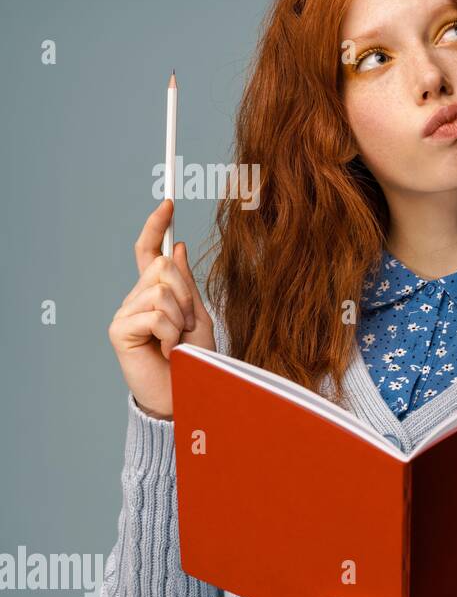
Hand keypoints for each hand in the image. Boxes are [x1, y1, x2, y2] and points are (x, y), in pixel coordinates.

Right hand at [108, 197, 215, 419]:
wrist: (188, 393)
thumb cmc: (196, 360)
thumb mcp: (198, 316)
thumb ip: (187, 283)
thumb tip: (179, 246)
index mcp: (155, 293)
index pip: (149, 253)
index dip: (156, 227)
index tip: (167, 202)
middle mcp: (135, 299)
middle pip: (163, 267)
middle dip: (186, 295)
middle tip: (187, 325)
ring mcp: (124, 313)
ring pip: (161, 290)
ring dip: (180, 317)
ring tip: (178, 341)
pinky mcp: (119, 330)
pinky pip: (154, 313)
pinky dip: (171, 332)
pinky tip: (168, 350)